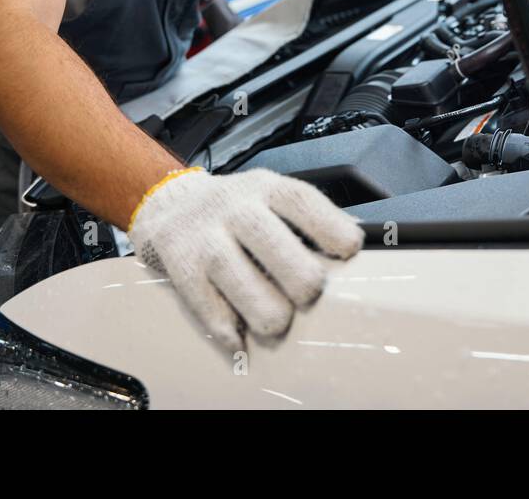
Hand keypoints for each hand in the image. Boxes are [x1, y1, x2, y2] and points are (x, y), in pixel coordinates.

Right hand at [127, 166, 363, 348]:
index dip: (330, 228)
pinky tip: (240, 340)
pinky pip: (202, 300)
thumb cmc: (237, 208)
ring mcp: (204, 235)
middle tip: (310, 295)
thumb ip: (307, 221)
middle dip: (299, 277)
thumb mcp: (271, 197)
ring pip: (235, 274)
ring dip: (263, 308)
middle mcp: (235, 207)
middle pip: (272, 243)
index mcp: (266, 188)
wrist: (169, 201)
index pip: (302, 201)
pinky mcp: (180, 262)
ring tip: (278, 323)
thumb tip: (359, 249)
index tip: (350, 252)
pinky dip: (224, 326)